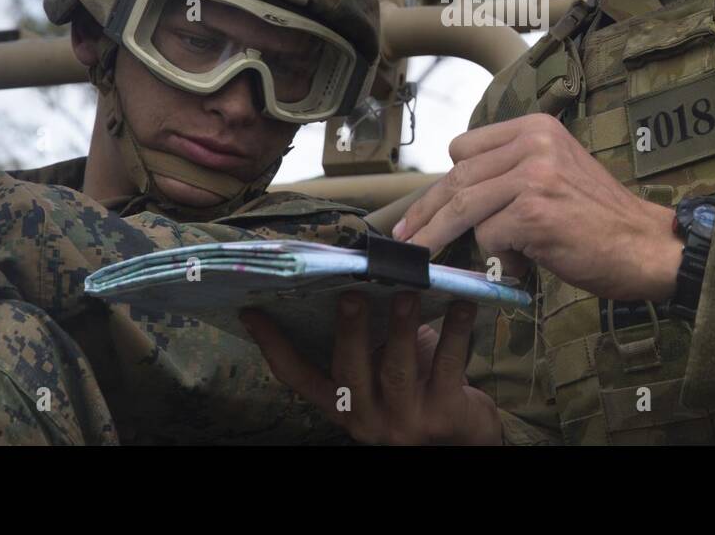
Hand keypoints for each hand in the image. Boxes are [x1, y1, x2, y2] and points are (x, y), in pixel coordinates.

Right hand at [241, 291, 502, 445]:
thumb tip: (352, 275)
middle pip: (349, 372)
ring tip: (407, 292)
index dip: (273, 345)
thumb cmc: (420, 389)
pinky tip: (463, 305)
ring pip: (398, 370)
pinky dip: (456, 333)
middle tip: (350, 294)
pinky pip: (449, 368)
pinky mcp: (444, 416)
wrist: (464, 439)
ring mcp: (405, 421)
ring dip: (403, 328)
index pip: (297, 377)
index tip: (250, 309)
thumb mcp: (384, 370)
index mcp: (343, 404)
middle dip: (350, 331)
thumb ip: (369, 339)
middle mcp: (366, 417)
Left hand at [392, 113, 683, 302]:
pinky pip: (489, 237)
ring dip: (439, 237)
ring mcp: (533, 175)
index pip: (465, 147)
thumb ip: (512, 174)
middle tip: (406, 236)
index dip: (443, 182)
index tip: (424, 207)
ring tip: (424, 257)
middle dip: (426, 211)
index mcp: (537, 127)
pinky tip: (524, 264)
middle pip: (457, 177)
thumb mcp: (557, 173)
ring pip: (463, 207)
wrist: (647, 245)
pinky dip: (499, 258)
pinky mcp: (533, 211)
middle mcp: (534, 143)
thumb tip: (456, 200)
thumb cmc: (600, 220)